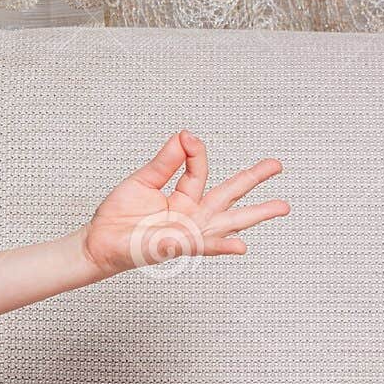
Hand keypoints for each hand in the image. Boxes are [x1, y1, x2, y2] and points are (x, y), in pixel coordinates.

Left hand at [78, 129, 289, 277]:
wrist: (101, 242)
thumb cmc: (120, 215)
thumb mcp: (142, 181)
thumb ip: (164, 162)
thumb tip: (183, 136)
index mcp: (184, 198)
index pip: (197, 171)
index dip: (193, 152)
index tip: (187, 136)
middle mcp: (192, 215)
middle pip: (228, 194)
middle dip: (252, 179)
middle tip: (277, 165)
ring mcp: (189, 232)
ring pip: (228, 221)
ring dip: (255, 214)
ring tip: (282, 206)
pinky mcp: (177, 246)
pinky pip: (201, 247)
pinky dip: (221, 247)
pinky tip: (241, 247)